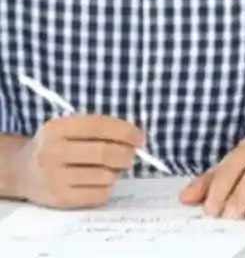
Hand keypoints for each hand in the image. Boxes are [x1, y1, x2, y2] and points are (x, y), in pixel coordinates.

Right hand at [12, 115, 143, 208]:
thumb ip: (100, 129)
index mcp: (58, 128)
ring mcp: (54, 177)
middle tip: (130, 156)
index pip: (100, 126)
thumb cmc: (57, 146)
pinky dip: (106, 188)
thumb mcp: (70, 129)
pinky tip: (96, 183)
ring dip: (114, 173)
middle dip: (126, 154)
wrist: (23, 171)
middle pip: (105, 153)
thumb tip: (138, 138)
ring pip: (106, 176)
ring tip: (105, 170)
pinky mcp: (59, 198)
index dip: (126, 132)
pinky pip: (99, 194)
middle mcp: (53, 152)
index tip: (140, 138)